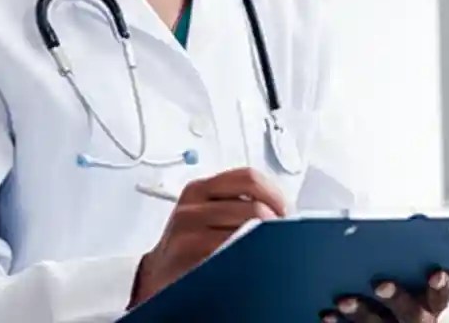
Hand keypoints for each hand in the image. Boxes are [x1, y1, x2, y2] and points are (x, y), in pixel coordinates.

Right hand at [130, 168, 286, 306]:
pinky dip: (248, 255)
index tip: (287, 210)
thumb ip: (238, 202)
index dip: (274, 193)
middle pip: (252, 206)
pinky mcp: (187, 252)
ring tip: (269, 248)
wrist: (160, 270)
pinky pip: (230, 251)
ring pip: (245, 229)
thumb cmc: (191, 241)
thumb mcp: (208, 212)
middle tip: (283, 235)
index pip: (248, 177)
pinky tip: (250, 259)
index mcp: (201, 188)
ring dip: (265, 241)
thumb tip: (283, 209)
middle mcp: (193, 204)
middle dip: (275, 223)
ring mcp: (188, 228)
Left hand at [320, 271, 448, 322]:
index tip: (435, 274)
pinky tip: (327, 313)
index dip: (441, 284)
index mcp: (429, 303)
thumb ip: (406, 259)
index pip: (441, 294)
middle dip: (396, 298)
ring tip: (344, 301)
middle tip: (380, 284)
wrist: (391, 317)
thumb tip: (397, 225)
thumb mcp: (410, 276)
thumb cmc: (399, 288)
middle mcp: (415, 320)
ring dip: (361, 313)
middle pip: (411, 314)